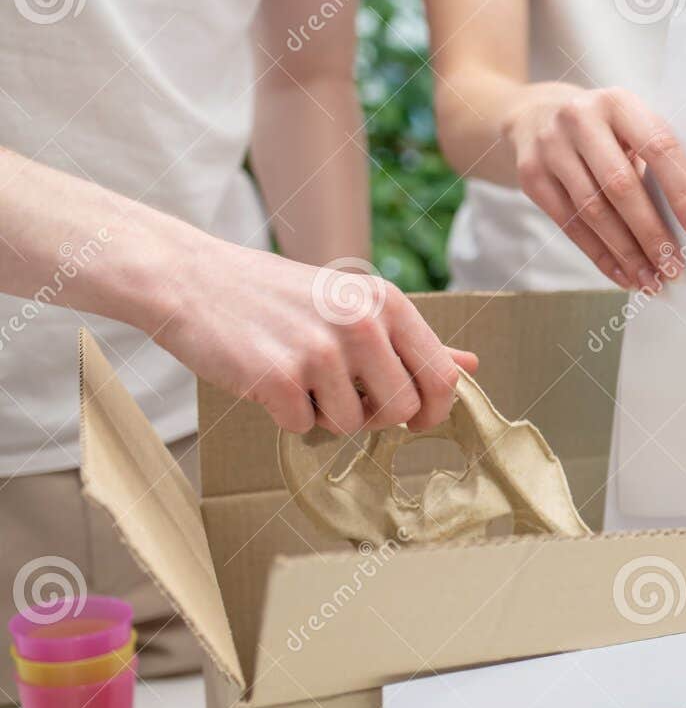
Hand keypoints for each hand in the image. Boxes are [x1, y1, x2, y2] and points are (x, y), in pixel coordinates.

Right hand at [156, 247, 477, 435]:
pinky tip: (269, 379)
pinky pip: (304, 427)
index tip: (416, 419)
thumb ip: (412, 340)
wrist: (193, 280)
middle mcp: (361, 324)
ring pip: (353, 425)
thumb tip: (470, 365)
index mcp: (386, 303)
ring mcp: (320, 351)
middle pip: (403, 410)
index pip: (441, 377)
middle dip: (376, 416)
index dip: (433, 410)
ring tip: (299, 374)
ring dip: (326, 413)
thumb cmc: (278, 297)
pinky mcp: (279, 378)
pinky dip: (287, 415)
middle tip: (343, 394)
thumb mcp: (353, 304)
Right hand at [506, 85, 685, 292]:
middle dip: (650, 233)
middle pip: (620, 185)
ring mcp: (550, 147)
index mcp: (618, 102)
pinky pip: (570, 226)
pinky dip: (600, 256)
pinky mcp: (531, 177)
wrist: (535, 113)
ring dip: (627, 252)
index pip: (657, 147)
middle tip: (673, 266)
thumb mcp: (629, 124)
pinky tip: (623, 274)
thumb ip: (655, 158)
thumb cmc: (603, 128)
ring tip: (651, 280)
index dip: (680, 190)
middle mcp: (579, 119)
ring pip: (593, 211)